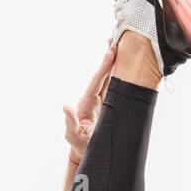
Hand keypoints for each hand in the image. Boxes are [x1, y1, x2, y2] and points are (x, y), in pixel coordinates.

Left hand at [63, 39, 117, 163]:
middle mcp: (93, 97)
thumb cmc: (79, 145)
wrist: (85, 152)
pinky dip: (119, 75)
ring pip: (110, 78)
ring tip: (119, 46)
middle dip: (110, 58)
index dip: (105, 66)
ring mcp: (101, 100)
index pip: (97, 81)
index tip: (111, 52)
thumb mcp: (72, 135)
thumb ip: (69, 122)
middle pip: (104, 74)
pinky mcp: (108, 104)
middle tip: (116, 38)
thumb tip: (65, 106)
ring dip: (115, 63)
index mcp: (86, 102)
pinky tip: (125, 66)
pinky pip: (114, 87)